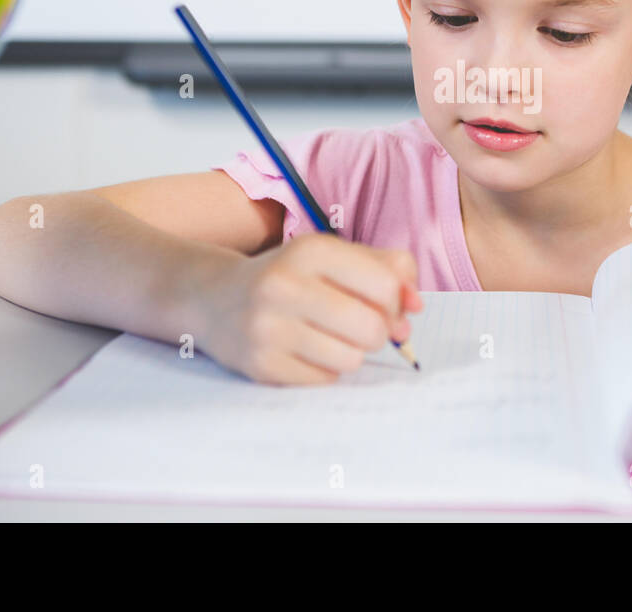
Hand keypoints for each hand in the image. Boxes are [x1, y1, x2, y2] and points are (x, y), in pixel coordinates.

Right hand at [194, 232, 422, 385]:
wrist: (215, 300)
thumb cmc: (292, 277)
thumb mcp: (335, 257)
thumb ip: (388, 270)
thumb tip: (416, 307)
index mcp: (311, 250)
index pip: (385, 286)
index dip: (395, 303)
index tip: (382, 305)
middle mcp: (284, 286)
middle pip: (372, 328)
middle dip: (377, 334)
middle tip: (360, 328)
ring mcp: (268, 328)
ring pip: (351, 360)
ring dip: (350, 354)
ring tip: (328, 338)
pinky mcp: (260, 365)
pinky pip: (323, 381)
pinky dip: (324, 370)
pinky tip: (304, 351)